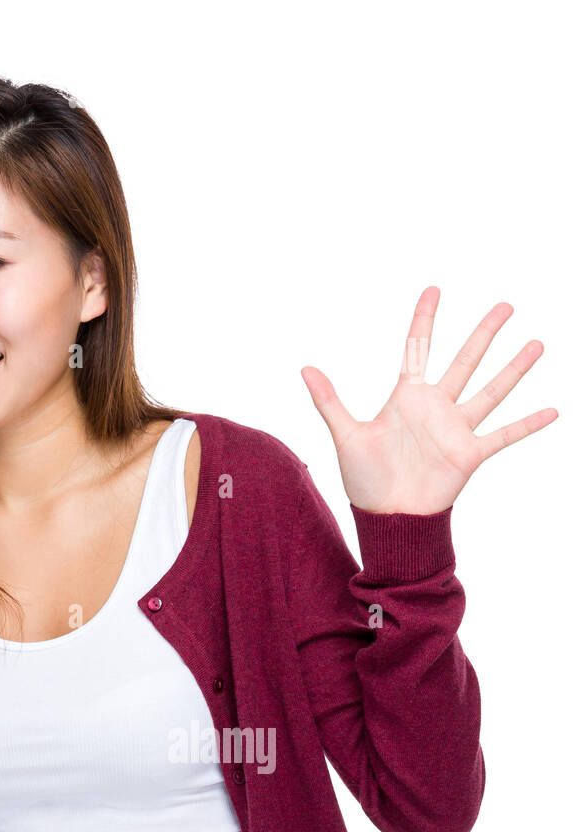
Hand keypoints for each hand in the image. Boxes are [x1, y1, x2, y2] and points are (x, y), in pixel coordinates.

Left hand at [300, 286, 557, 514]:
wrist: (386, 516)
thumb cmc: (364, 478)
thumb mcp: (345, 435)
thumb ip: (328, 401)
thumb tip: (304, 368)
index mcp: (406, 397)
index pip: (418, 348)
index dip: (425, 319)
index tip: (434, 289)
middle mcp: (436, 408)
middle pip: (465, 361)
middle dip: (484, 333)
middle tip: (505, 305)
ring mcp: (456, 429)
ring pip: (491, 391)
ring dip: (513, 369)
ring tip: (536, 343)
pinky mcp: (470, 454)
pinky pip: (504, 435)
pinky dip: (527, 424)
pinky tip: (553, 410)